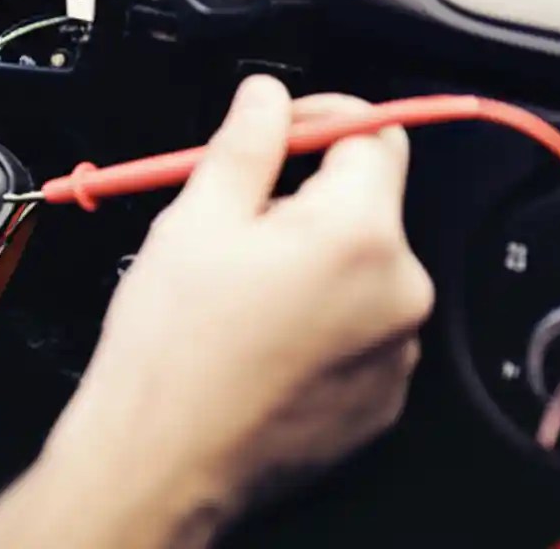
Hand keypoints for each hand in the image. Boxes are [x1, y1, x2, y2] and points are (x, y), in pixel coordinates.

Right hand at [0, 76, 433, 547]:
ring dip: (311, 261)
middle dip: (305, 199)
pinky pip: (359, 331)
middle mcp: (399, 292)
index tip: (281, 127)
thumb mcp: (194, 220)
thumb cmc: (171, 350)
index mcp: (358, 234)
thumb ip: (245, 142)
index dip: (323, 116)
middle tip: (233, 223)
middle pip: (367, 206)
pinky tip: (258, 337)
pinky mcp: (381, 400)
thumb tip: (267, 97)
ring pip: (360, 270)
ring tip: (238, 293)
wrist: (160, 463)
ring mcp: (397, 354)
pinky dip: (318, 319)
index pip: (374, 134)